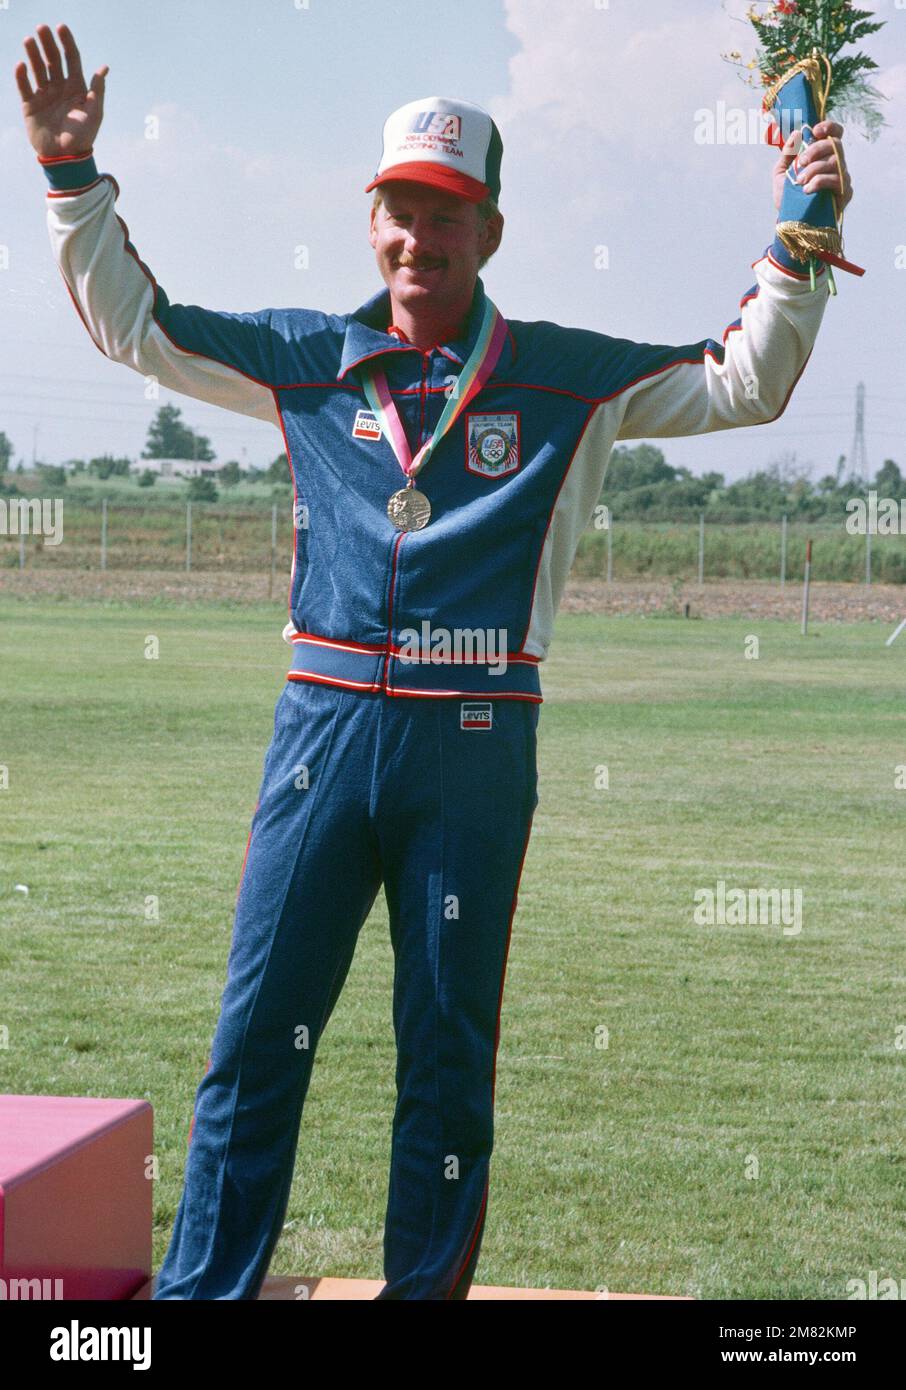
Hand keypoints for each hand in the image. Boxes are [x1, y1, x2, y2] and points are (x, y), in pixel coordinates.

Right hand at [15, 22, 107, 159]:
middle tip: (42, 28)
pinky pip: (25, 86)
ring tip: (29, 40)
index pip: (72, 59)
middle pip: (53, 59)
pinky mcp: (31, 105)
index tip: (61, 27)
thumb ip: (97, 90)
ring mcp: (45, 95)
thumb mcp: (94, 113)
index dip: (67, 42)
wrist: (66, 158)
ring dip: (33, 54)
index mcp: (77, 87)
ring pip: (38, 69)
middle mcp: (60, 87)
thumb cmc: (83, 137)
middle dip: (48, 43)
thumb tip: (104, 68)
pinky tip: (21, 65)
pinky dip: (22, 76)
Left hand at [773, 120, 852, 214]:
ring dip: (815, 170)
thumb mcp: (781, 172)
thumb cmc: (787, 194)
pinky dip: (820, 182)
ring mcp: (842, 177)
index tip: (815, 131)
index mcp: (823, 154)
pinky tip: (807, 190)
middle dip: (816, 150)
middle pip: (835, 145)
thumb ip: (787, 153)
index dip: (829, 127)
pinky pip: (837, 181)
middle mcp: (836, 163)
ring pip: (835, 162)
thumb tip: (796, 132)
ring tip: (799, 182)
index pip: (835, 134)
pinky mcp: (844, 193)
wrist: (789, 220)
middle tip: (801, 162)